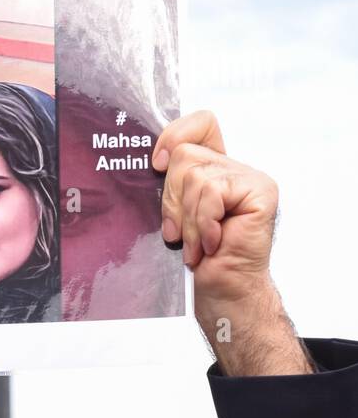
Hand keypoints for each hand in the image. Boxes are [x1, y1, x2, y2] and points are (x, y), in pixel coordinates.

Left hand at [152, 111, 311, 374]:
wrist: (223, 294)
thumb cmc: (200, 262)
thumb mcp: (176, 213)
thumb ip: (172, 182)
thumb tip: (157, 161)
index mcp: (217, 169)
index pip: (201, 124)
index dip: (175, 135)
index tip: (158, 165)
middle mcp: (236, 169)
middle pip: (186, 154)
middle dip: (173, 200)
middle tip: (181, 233)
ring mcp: (251, 178)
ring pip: (195, 176)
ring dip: (188, 220)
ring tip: (198, 245)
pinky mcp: (260, 191)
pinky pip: (212, 192)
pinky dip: (204, 223)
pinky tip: (212, 243)